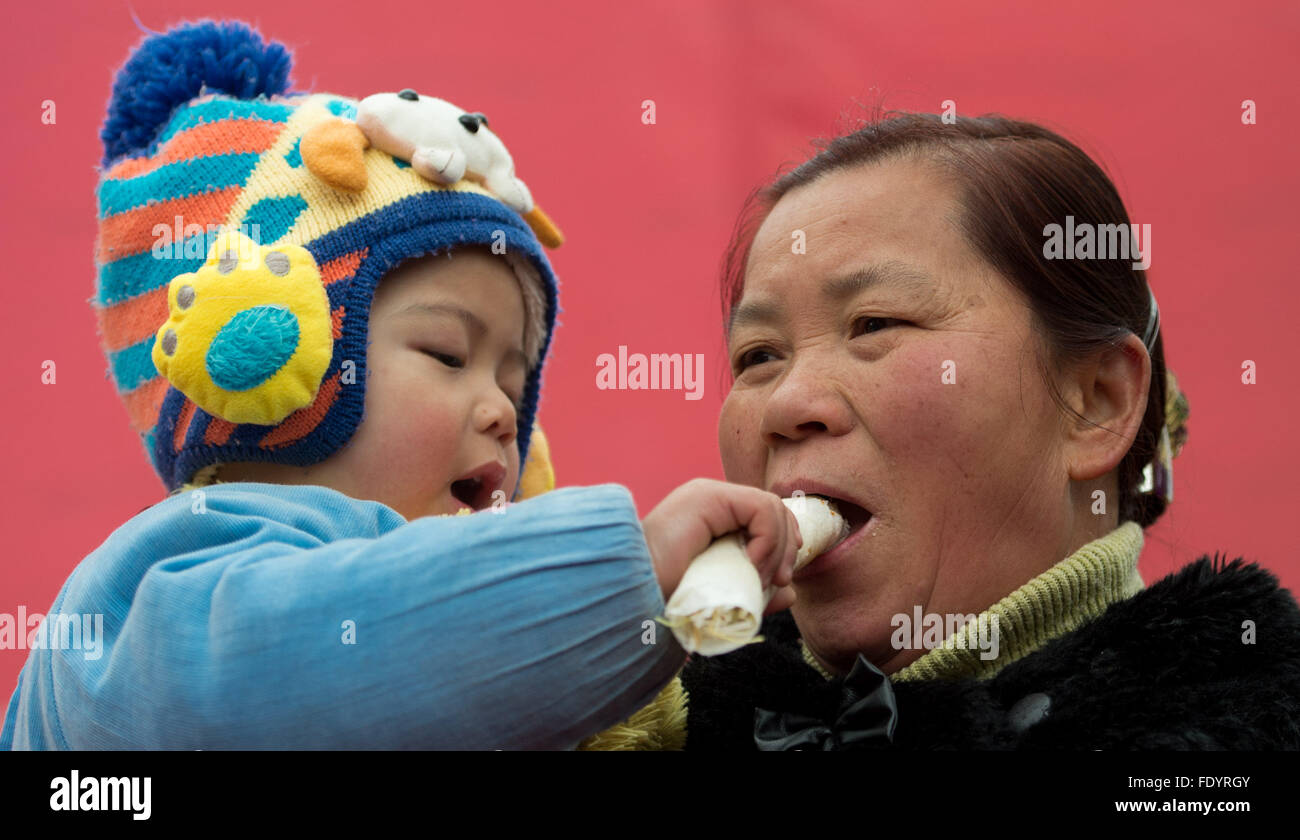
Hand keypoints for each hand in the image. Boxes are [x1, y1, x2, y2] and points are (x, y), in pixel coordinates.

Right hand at [641, 478, 801, 607]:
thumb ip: (755, 592)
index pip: (767, 518)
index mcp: (713, 520)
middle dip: (786, 548)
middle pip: (775, 509)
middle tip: (776, 583)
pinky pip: (760, 508)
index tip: (780, 579)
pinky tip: (752, 565)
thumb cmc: (666, 600)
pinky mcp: (707, 496)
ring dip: (776, 549)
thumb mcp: (724, 597)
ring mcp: (708, 495)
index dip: (784, 545)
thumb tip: (789, 593)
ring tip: (758, 580)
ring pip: (772, 508)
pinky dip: (768, 540)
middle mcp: (712, 502)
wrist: (632, 597)